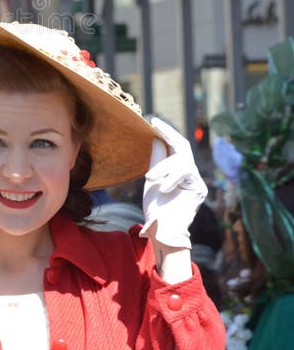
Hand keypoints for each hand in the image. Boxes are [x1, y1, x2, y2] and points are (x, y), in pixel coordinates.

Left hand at [140, 117, 207, 248]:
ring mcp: (196, 181)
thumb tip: (157, 138)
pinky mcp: (198, 190)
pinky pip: (185, 173)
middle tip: (156, 125)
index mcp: (178, 170)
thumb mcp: (152, 178)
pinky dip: (171, 178)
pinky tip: (162, 187)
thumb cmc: (156, 206)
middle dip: (169, 135)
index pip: (176, 146)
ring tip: (151, 178)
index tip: (154, 120)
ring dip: (164, 167)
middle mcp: (190, 173)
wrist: (161, 229)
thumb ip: (157, 159)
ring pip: (182, 160)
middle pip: (183, 147)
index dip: (167, 132)